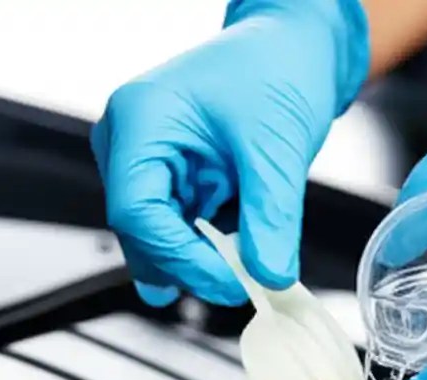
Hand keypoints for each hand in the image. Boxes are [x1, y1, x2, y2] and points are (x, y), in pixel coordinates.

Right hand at [91, 0, 367, 306]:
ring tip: (246, 268)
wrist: (296, 45)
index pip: (137, 212)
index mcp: (140, 119)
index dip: (180, 258)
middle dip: (190, 264)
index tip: (229, 283)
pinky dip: (209, 244)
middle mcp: (131, 139)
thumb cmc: (277, 67)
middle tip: (240, 286)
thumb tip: (269, 275)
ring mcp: (147, 158)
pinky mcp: (171, 174)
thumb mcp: (278, 146)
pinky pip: (180, 224)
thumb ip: (271, 217)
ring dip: (200, 258)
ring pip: (159, 234)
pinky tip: (239, 250)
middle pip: (141, 229)